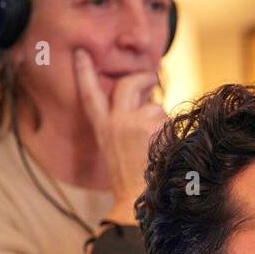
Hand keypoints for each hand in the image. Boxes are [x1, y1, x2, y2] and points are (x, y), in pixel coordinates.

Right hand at [73, 48, 166, 212]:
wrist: (138, 199)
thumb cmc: (132, 180)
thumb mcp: (117, 150)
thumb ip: (124, 124)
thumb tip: (148, 100)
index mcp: (103, 129)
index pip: (90, 95)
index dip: (84, 73)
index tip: (82, 53)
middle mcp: (115, 121)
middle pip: (127, 85)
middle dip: (143, 78)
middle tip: (152, 79)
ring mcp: (133, 122)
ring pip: (156, 107)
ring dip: (162, 121)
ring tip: (159, 147)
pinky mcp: (152, 126)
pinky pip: (169, 120)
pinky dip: (172, 132)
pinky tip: (166, 150)